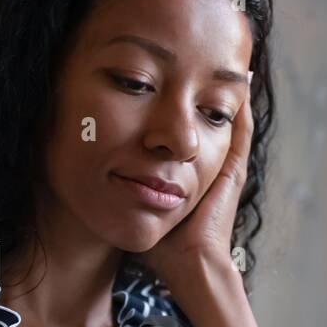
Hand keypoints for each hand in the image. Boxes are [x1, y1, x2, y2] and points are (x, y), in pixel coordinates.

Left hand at [134, 72, 254, 323]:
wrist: (189, 266)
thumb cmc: (160, 245)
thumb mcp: (134, 202)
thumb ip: (119, 184)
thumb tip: (85, 166)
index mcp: (187, 175)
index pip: (184, 133)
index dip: (177, 106)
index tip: (164, 79)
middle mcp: (209, 167)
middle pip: (206, 118)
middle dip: (199, 91)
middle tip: (197, 60)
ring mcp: (224, 167)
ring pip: (225, 119)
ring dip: (222, 91)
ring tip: (225, 62)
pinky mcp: (231, 170)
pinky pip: (240, 130)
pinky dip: (239, 105)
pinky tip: (240, 81)